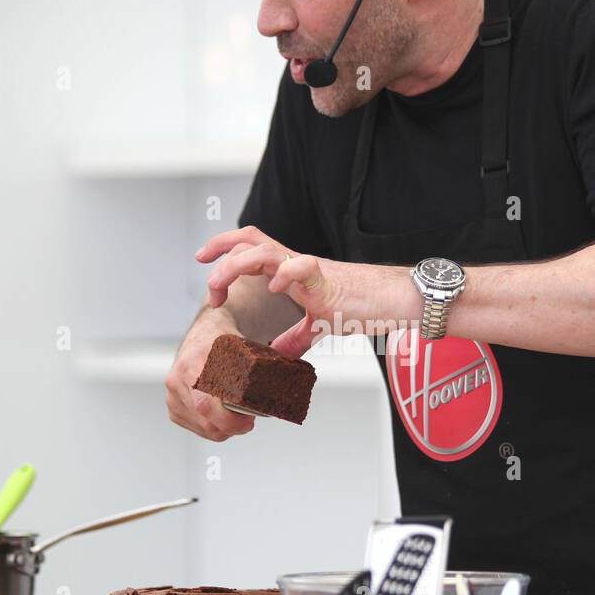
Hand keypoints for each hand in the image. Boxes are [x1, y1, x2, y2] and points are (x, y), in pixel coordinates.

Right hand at [164, 312, 256, 441]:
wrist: (201, 335)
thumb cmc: (222, 341)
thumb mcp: (240, 346)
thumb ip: (254, 366)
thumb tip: (281, 382)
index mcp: (194, 362)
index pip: (207, 403)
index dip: (229, 419)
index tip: (249, 420)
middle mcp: (178, 380)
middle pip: (206, 420)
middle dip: (233, 427)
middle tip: (250, 420)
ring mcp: (173, 395)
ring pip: (204, 428)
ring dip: (226, 428)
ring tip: (238, 416)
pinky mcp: (173, 408)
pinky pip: (198, 428)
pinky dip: (215, 428)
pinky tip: (223, 416)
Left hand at [196, 226, 404, 356]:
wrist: (390, 301)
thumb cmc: (360, 307)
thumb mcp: (317, 326)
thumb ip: (295, 337)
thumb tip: (278, 354)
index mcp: (290, 270)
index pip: (250, 246)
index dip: (224, 249)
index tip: (203, 264)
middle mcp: (295, 263)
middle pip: (250, 239)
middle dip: (220, 252)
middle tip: (205, 276)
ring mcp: (309, 269)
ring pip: (264, 251)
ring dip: (236, 266)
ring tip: (221, 287)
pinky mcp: (327, 280)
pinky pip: (301, 266)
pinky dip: (283, 273)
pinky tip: (273, 288)